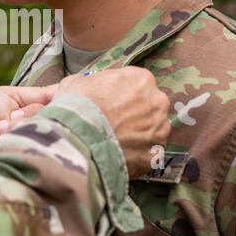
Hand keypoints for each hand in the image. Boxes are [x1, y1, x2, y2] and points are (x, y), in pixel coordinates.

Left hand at [0, 84, 58, 162]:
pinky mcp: (30, 166)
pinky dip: (18, 136)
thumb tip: (66, 88)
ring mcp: (36, 152)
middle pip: (56, 118)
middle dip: (29, 113)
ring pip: (48, 131)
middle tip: (9, 118)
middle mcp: (40, 136)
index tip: (51, 98)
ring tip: (0, 129)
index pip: (61, 107)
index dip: (57, 101)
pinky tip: (2, 137)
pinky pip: (38, 148)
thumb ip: (39, 94)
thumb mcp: (9, 97)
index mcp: (37, 119)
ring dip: (20, 124)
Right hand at [54, 68, 170, 177]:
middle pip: (150, 107)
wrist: (77, 138)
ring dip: (139, 135)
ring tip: (117, 142)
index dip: (124, 95)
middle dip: (136, 115)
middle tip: (116, 123)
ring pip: (153, 131)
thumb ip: (88, 83)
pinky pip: (149, 154)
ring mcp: (159, 129)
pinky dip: (137, 156)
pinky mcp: (155, 154)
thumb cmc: (77, 106)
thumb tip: (82, 87)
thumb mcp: (76, 83)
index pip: (138, 85)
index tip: (113, 104)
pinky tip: (120, 156)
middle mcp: (157, 102)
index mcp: (141, 80)